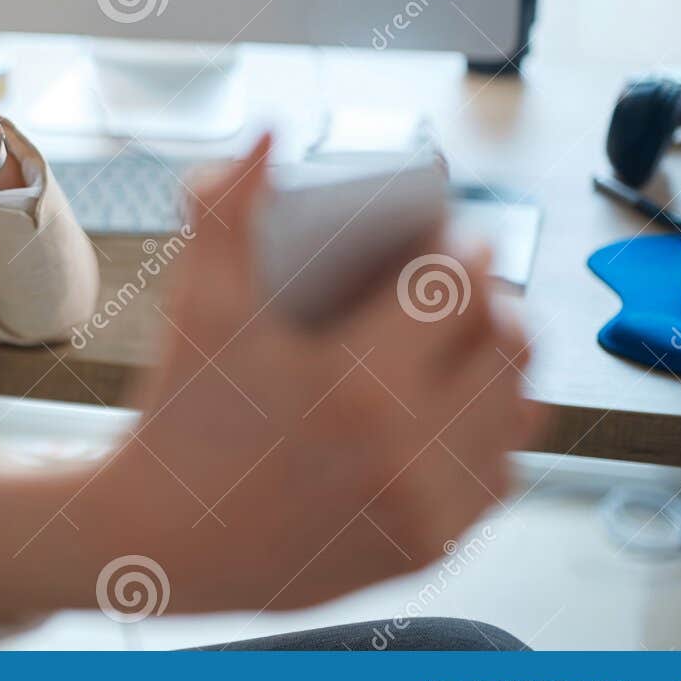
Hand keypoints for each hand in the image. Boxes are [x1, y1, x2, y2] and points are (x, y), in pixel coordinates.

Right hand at [75, 133, 546, 611]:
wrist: (163, 541)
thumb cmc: (182, 415)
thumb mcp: (198, 307)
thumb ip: (225, 209)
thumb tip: (265, 132)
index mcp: (356, 381)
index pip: (457, 286)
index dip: (462, 245)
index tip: (450, 233)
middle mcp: (406, 450)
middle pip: (508, 343)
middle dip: (498, 298)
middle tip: (469, 281)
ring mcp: (426, 506)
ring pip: (518, 410)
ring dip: (507, 363)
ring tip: (476, 336)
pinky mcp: (430, 548)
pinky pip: (501, 474)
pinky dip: (493, 431)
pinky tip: (462, 405)